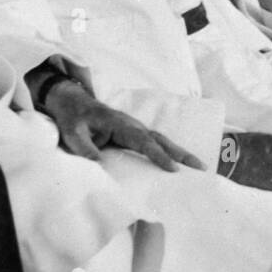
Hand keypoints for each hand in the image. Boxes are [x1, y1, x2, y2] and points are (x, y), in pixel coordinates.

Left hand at [44, 81, 204, 171]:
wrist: (72, 104)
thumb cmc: (73, 118)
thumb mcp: (71, 133)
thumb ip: (83, 147)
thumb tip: (99, 162)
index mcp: (120, 123)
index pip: (143, 140)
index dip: (158, 154)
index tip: (172, 168)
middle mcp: (132, 125)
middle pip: (161, 139)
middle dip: (181, 153)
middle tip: (200, 166)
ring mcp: (135, 129)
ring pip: (162, 141)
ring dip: (180, 153)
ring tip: (199, 166)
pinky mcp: (134, 135)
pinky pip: (155, 144)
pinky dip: (170, 152)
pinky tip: (180, 164)